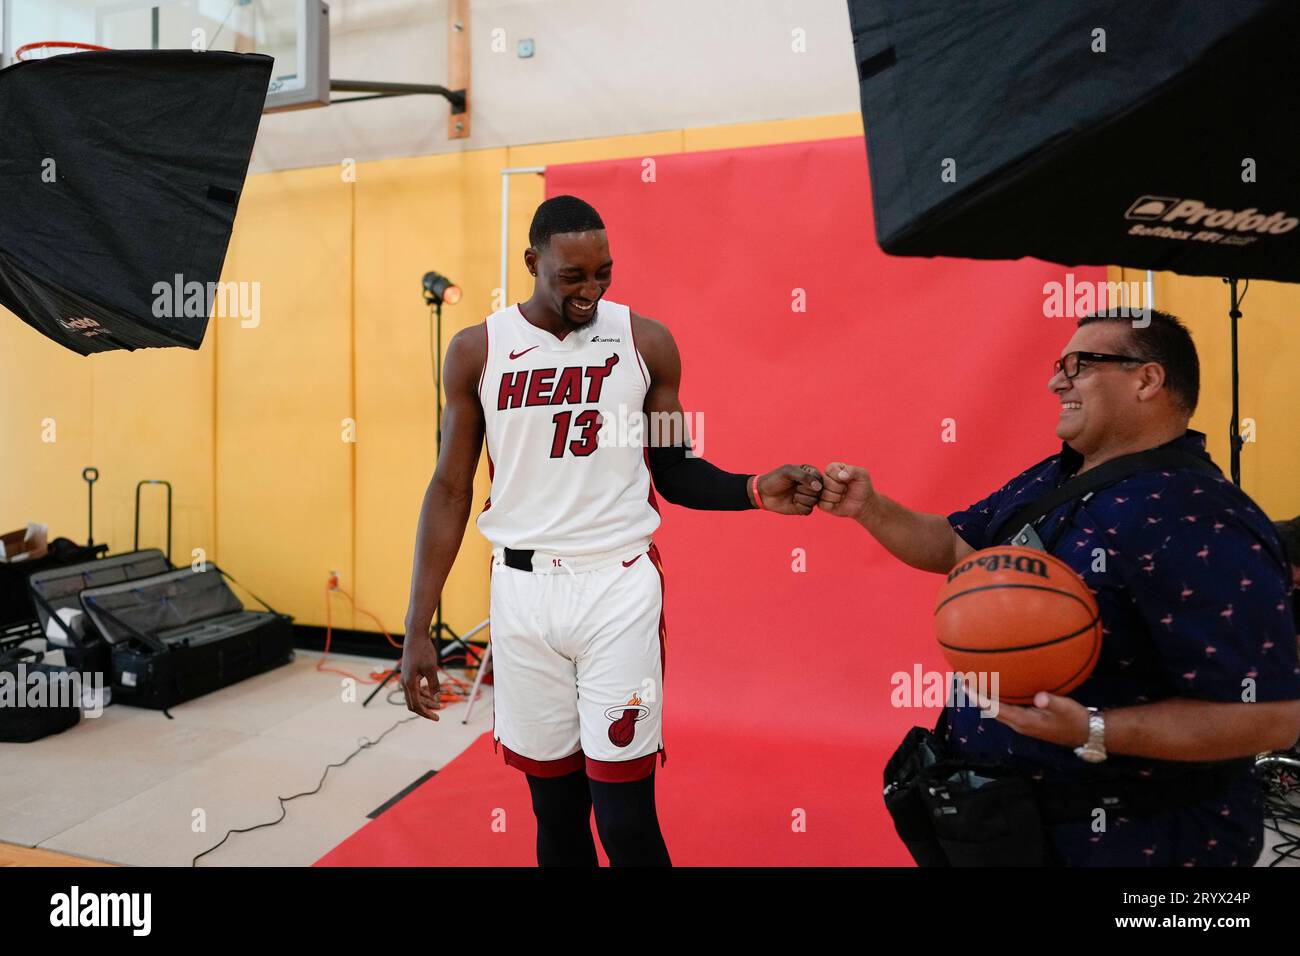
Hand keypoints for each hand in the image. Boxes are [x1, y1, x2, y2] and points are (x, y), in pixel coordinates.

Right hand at [400, 630, 445, 720]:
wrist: (415, 636)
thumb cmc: (423, 651)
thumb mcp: (431, 669)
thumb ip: (434, 685)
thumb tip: (436, 698)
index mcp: (409, 683)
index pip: (416, 706)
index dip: (426, 713)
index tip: (437, 718)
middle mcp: (405, 683)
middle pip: (414, 703)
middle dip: (426, 708)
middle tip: (439, 712)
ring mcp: (406, 678)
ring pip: (415, 696)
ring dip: (426, 700)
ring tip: (439, 703)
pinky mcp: (409, 674)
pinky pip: (415, 688)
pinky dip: (423, 692)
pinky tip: (432, 693)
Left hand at [755, 464, 822, 514]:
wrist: (763, 493)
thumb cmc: (775, 479)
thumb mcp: (788, 472)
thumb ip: (805, 477)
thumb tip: (819, 487)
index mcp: (810, 473)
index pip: (820, 479)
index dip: (809, 481)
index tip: (797, 479)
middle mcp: (811, 485)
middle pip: (819, 491)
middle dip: (804, 490)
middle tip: (794, 487)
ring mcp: (808, 497)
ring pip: (814, 501)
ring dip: (801, 498)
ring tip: (792, 495)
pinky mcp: (803, 508)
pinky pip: (808, 510)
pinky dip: (799, 507)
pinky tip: (792, 502)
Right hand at [818, 461, 876, 519]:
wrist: (864, 503)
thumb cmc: (862, 487)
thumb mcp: (862, 474)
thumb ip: (852, 470)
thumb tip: (840, 476)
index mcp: (833, 469)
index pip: (830, 469)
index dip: (839, 476)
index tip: (847, 480)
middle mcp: (825, 479)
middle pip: (825, 482)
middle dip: (839, 488)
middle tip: (846, 489)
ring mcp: (822, 491)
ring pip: (824, 493)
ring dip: (837, 497)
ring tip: (843, 496)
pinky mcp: (822, 503)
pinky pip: (822, 504)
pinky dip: (832, 505)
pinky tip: (838, 503)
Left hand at [963, 680, 1089, 746]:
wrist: (1086, 733)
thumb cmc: (1075, 720)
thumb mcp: (1065, 708)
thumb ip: (1051, 702)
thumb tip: (1039, 697)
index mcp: (1023, 722)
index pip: (994, 709)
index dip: (979, 698)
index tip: (966, 686)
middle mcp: (1018, 724)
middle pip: (990, 710)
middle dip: (976, 696)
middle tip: (964, 679)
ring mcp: (1022, 724)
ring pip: (996, 710)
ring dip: (984, 698)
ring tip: (973, 682)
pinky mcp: (1027, 721)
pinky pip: (1005, 709)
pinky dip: (996, 699)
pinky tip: (995, 688)